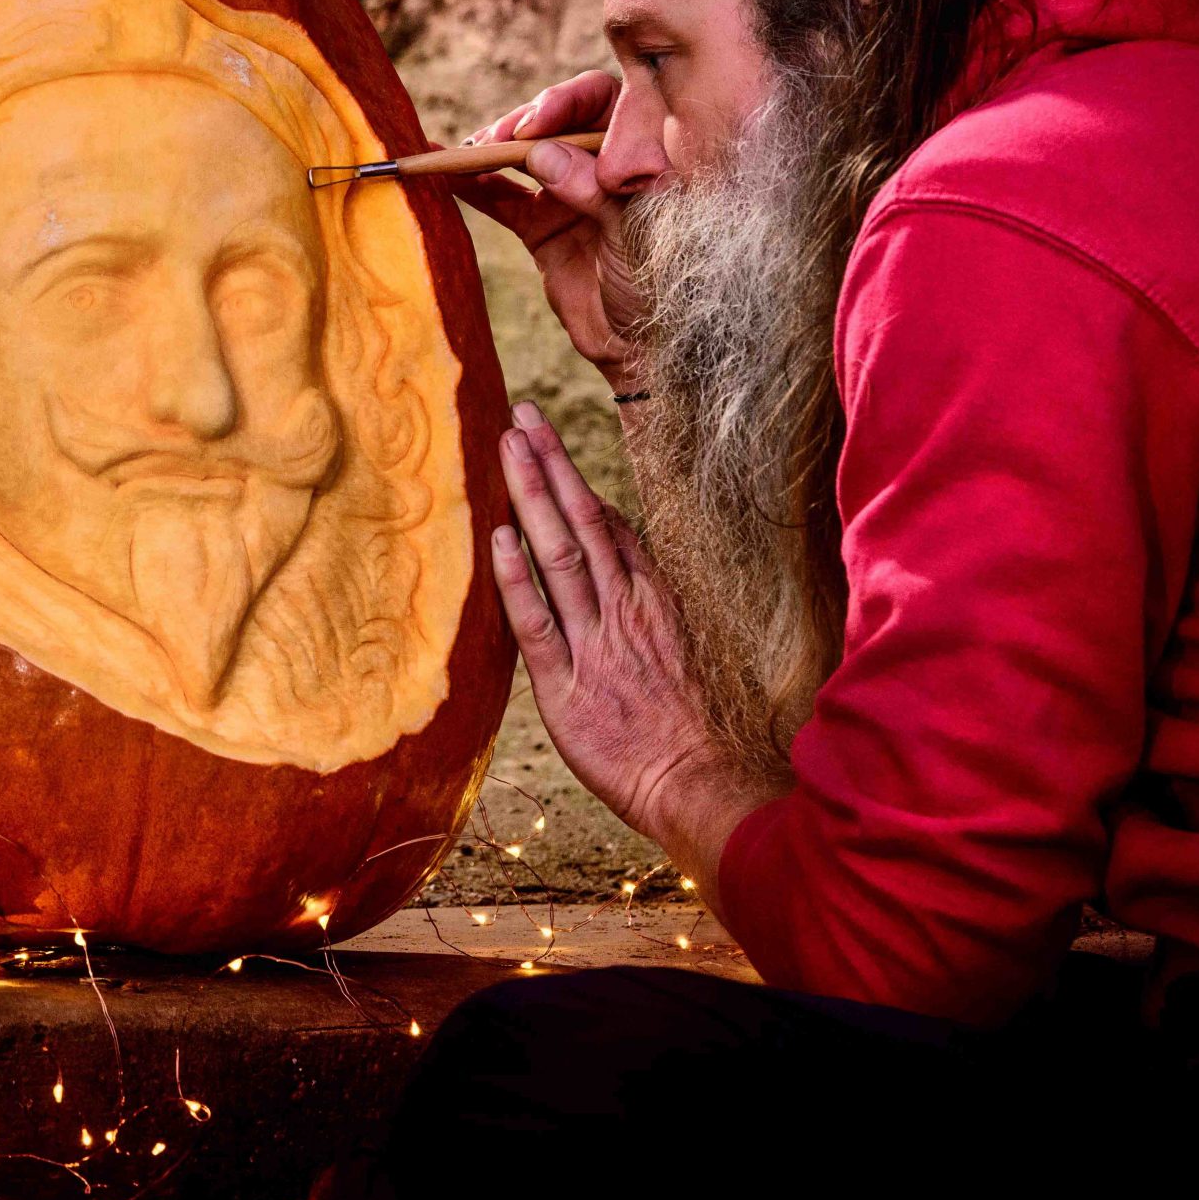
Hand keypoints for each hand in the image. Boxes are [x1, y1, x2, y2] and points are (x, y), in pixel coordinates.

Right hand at [446, 71, 643, 391]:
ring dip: (493, 151)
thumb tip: (540, 153)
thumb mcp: (634, 232)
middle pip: (556, 123)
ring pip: (526, 156)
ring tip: (465, 153)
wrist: (640, 348)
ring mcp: (569, 194)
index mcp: (640, 153)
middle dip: (522, 126)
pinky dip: (475, 187)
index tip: (535, 123)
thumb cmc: (659, 286)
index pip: (603, 103)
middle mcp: (603, 165)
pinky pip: (503, 199)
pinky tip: (447, 175)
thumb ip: (591, 190)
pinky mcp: (542, 227)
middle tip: (497, 140)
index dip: (567, 103)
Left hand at [491, 400, 775, 894]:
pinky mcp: (567, 686)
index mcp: (653, 601)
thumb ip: (649, 608)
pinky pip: (537, 622)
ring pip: (560, 553)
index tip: (547, 442)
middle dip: (549, 464)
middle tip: (521, 415)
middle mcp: (624, 610)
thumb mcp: (680, 653)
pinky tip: (498, 537)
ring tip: (506, 447)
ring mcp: (595, 643)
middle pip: (583, 520)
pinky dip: (516, 577)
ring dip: (531, 495)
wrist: (700, 784)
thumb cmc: (691, 729)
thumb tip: (624, 568)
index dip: (575, 481)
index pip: (610, 527)